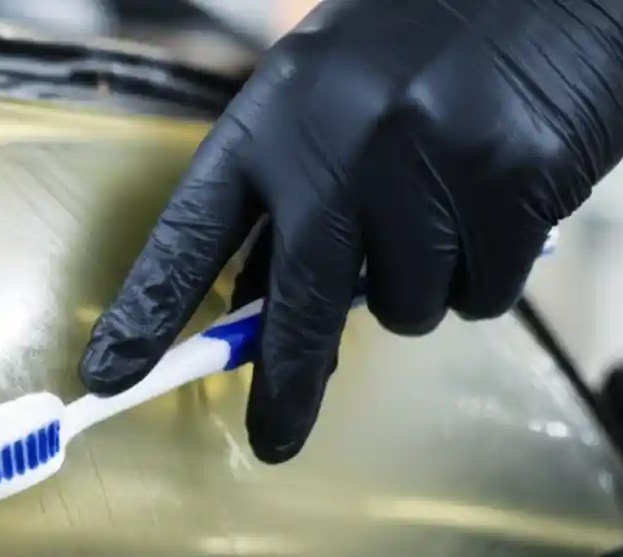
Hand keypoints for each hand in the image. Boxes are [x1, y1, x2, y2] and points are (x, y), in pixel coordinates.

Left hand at [78, 0, 622, 463]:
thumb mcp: (325, 100)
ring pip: (403, 312)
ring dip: (419, 286)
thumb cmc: (418, 48)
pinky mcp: (512, 185)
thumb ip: (287, 198)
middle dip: (285, 389)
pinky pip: (483, 294)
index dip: (147, 311)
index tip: (110, 372)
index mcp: (275, 115)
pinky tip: (495, 200)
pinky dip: (487, 269)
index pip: (189, 232)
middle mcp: (341, 142)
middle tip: (273, 442)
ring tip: (442, 204)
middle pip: (296, 309)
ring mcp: (428, 163)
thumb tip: (259, 315)